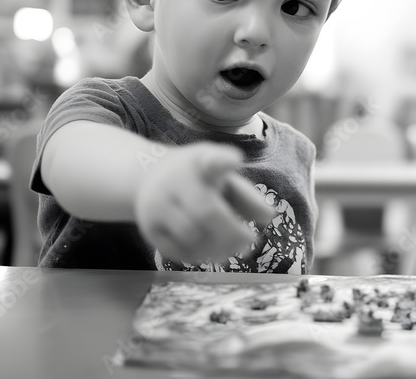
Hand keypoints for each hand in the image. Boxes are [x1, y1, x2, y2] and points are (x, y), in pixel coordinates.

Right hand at [134, 143, 276, 263]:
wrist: (148, 176)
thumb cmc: (197, 177)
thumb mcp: (221, 176)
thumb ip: (245, 195)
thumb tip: (268, 217)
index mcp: (200, 162)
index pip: (211, 159)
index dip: (223, 160)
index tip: (235, 160)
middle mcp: (174, 180)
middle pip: (206, 212)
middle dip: (232, 232)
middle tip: (250, 242)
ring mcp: (157, 204)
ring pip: (191, 235)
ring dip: (217, 248)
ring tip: (232, 250)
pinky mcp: (149, 227)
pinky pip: (178, 250)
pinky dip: (199, 255)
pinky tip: (211, 252)